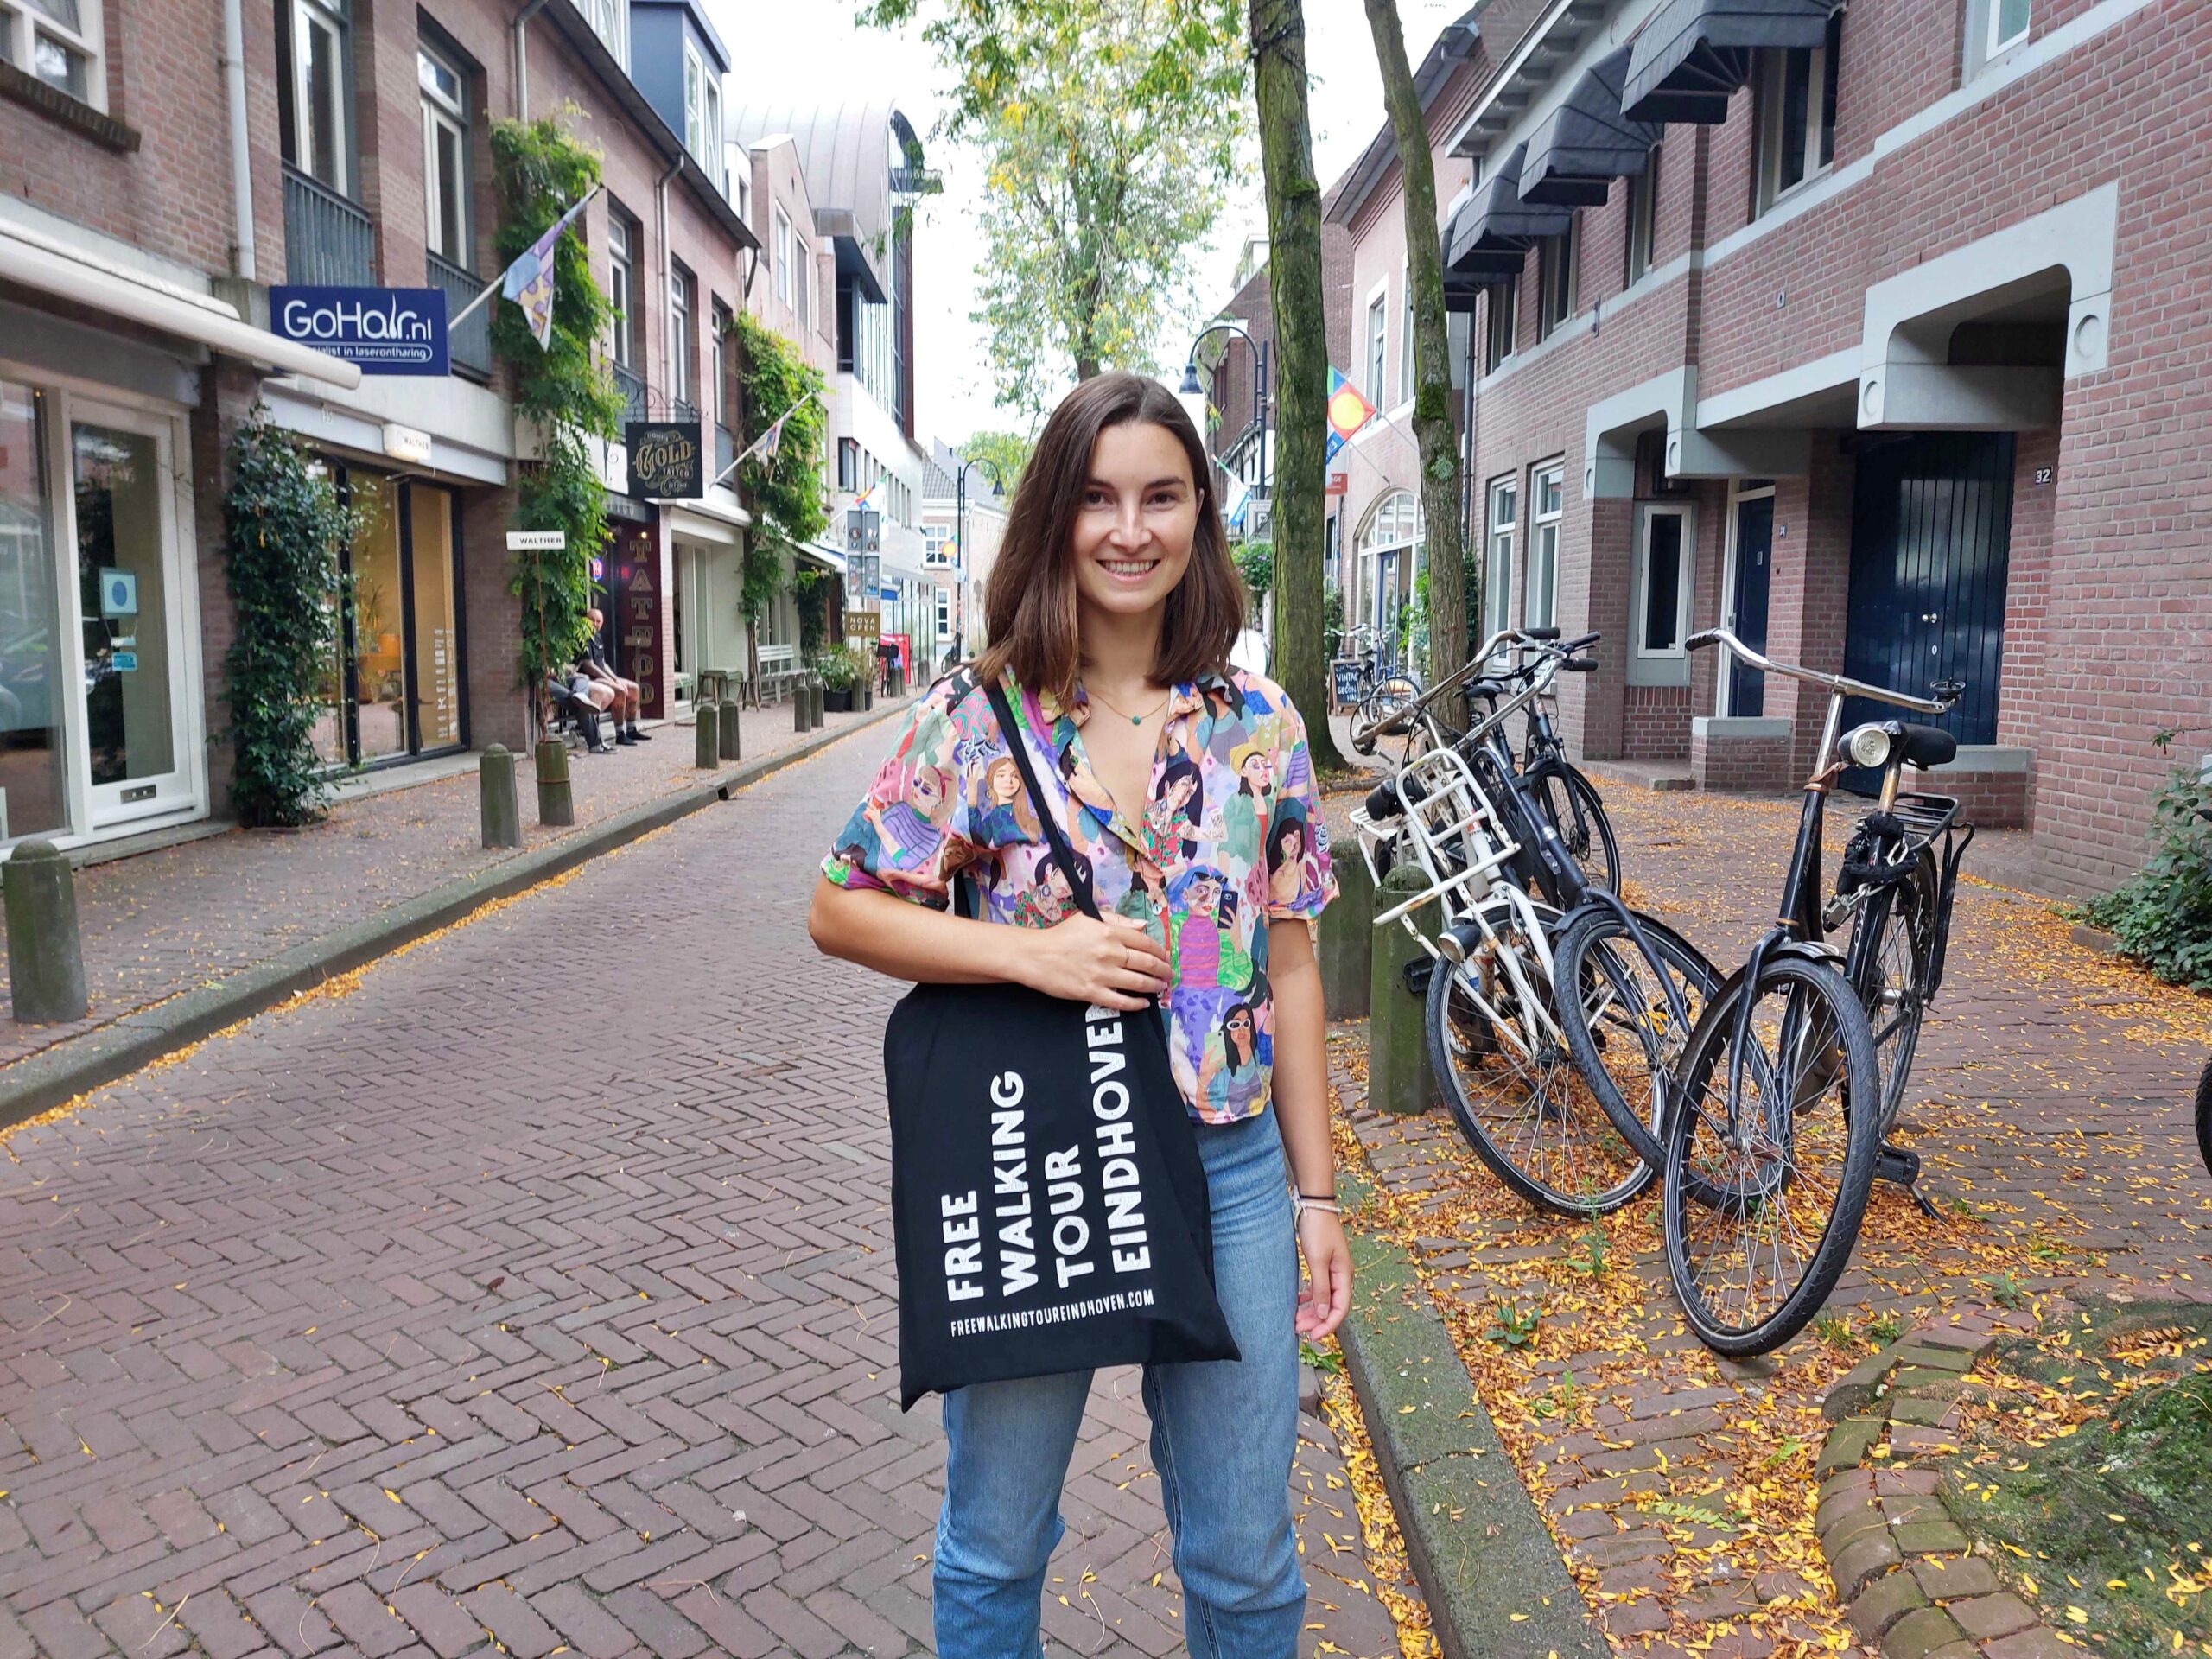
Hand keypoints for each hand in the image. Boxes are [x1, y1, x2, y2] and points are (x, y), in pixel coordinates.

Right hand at [1015, 912, 1171, 1009]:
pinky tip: (1144, 1004)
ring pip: (1138, 983)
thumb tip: (1143, 926)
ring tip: (1161, 988)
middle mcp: (1110, 953)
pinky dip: (1137, 1004)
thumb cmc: (1062, 935)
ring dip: (1154, 986)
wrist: (1036, 956)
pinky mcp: (1092, 992)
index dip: (1160, 951)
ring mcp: (1102, 974)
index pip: (1145, 943)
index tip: (1165, 957)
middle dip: (1163, 970)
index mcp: (1110, 932)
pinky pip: (1121, 1001)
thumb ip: (1118, 921)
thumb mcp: (1089, 919)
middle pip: (1147, 963)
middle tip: (1169, 975)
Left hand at [1295, 1208, 1351, 1340]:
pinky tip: (1298, 1302)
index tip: (1313, 1337)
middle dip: (1316, 1321)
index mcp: (1344, 1275)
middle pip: (1332, 1306)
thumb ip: (1321, 1288)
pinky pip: (1318, 1287)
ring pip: (1324, 1298)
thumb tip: (1325, 1314)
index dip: (1328, 1326)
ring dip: (1311, 1311)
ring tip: (1295, 1320)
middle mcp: (1341, 1275)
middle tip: (1298, 1330)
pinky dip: (1309, 1297)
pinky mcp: (1322, 1263)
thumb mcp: (1317, 1260)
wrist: (1315, 1204)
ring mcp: (1332, 1269)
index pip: (1341, 1309)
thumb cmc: (1318, 1229)